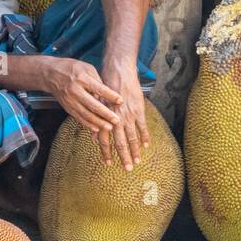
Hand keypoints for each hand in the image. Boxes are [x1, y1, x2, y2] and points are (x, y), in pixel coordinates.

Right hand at [44, 57, 120, 136]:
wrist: (50, 74)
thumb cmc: (71, 68)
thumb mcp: (86, 68)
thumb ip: (97, 81)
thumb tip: (108, 95)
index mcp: (82, 78)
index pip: (99, 89)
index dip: (110, 96)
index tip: (121, 101)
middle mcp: (75, 91)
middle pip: (92, 105)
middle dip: (106, 114)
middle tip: (117, 120)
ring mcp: (70, 101)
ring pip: (85, 114)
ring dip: (98, 122)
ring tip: (109, 127)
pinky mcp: (67, 107)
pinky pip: (78, 118)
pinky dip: (87, 124)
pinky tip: (96, 128)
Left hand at [100, 56, 150, 170]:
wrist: (118, 71)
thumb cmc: (106, 86)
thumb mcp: (97, 102)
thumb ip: (98, 121)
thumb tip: (95, 137)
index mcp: (104, 117)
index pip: (105, 140)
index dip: (106, 153)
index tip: (109, 164)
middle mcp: (116, 119)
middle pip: (120, 142)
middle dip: (123, 157)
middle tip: (127, 169)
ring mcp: (128, 115)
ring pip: (132, 137)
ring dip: (135, 151)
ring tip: (137, 161)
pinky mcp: (138, 110)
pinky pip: (142, 127)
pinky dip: (144, 137)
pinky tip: (146, 145)